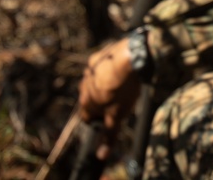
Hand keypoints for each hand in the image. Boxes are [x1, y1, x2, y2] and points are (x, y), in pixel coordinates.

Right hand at [77, 38, 140, 157]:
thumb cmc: (122, 89)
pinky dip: (109, 71)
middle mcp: (83, 85)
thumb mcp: (118, 115)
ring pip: (95, 84)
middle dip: (102, 103)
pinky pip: (101, 68)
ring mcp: (89, 70)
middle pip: (90, 100)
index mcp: (85, 101)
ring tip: (123, 85)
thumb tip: (101, 155)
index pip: (87, 117)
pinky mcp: (98, 57)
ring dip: (105, 86)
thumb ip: (109, 134)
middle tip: (119, 101)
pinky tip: (122, 70)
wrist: (129, 58)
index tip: (110, 118)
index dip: (98, 120)